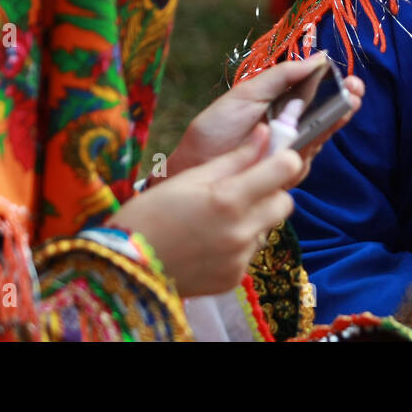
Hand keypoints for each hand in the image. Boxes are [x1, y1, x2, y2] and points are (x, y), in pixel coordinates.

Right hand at [108, 130, 303, 295]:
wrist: (125, 268)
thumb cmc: (151, 213)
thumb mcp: (190, 177)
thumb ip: (235, 157)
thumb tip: (265, 132)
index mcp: (230, 199)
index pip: (286, 169)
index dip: (283, 160)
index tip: (273, 159)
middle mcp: (241, 231)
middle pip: (285, 202)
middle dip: (271, 192)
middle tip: (243, 190)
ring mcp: (240, 259)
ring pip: (268, 228)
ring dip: (254, 220)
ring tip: (218, 219)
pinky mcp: (234, 279)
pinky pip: (251, 253)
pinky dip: (239, 245)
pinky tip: (210, 242)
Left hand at [160, 53, 363, 188]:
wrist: (191, 164)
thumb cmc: (214, 128)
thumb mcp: (247, 93)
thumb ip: (281, 77)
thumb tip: (317, 58)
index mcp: (282, 107)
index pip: (317, 96)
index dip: (338, 88)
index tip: (352, 79)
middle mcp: (289, 131)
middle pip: (325, 118)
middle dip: (344, 105)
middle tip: (356, 93)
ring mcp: (287, 154)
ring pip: (318, 140)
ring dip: (334, 124)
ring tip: (347, 106)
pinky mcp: (280, 176)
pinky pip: (301, 163)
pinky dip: (310, 149)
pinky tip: (319, 135)